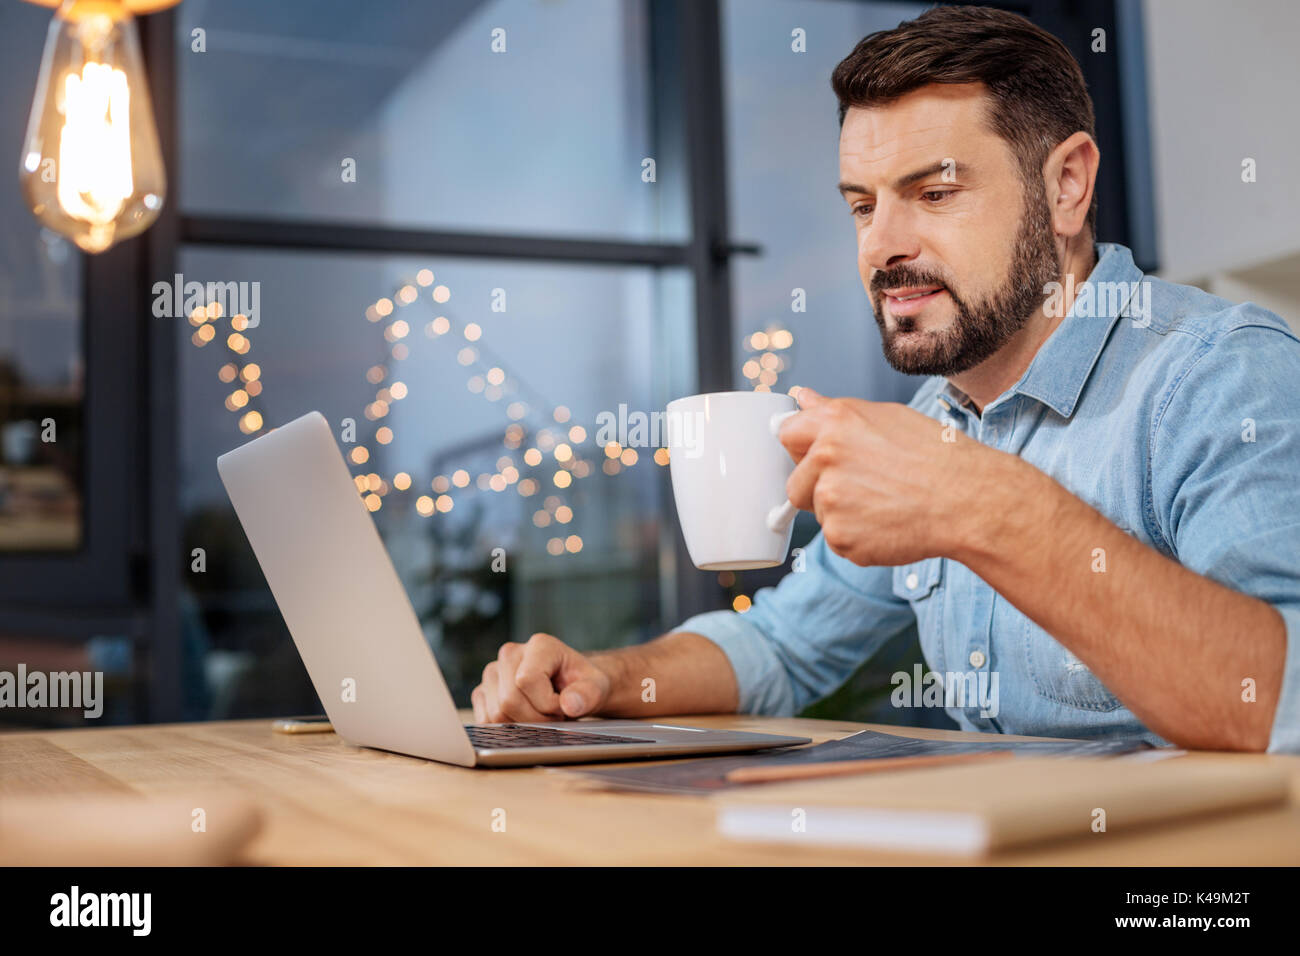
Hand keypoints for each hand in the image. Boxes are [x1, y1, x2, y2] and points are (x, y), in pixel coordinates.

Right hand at [471, 632, 612, 722]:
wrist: (572, 687)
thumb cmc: (582, 685)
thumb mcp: (596, 688)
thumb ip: (587, 695)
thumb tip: (570, 704)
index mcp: (539, 646)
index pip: (527, 680)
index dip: (547, 703)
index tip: (562, 706)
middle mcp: (510, 654)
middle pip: (509, 700)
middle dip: (535, 719)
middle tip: (554, 715)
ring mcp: (493, 673)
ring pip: (495, 713)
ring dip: (522, 725)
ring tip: (540, 714)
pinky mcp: (483, 691)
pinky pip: (485, 720)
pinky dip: (506, 728)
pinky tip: (524, 719)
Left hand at [776, 386, 1012, 565]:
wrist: (967, 501)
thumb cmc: (934, 456)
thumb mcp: (884, 417)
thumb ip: (833, 411)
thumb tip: (800, 398)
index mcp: (834, 423)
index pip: (786, 434)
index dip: (801, 449)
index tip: (817, 459)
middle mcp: (824, 458)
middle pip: (795, 483)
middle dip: (819, 489)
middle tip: (865, 487)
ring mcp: (829, 500)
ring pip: (818, 514)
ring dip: (841, 514)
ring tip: (883, 503)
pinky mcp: (839, 536)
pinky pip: (837, 540)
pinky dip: (857, 538)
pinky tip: (888, 524)